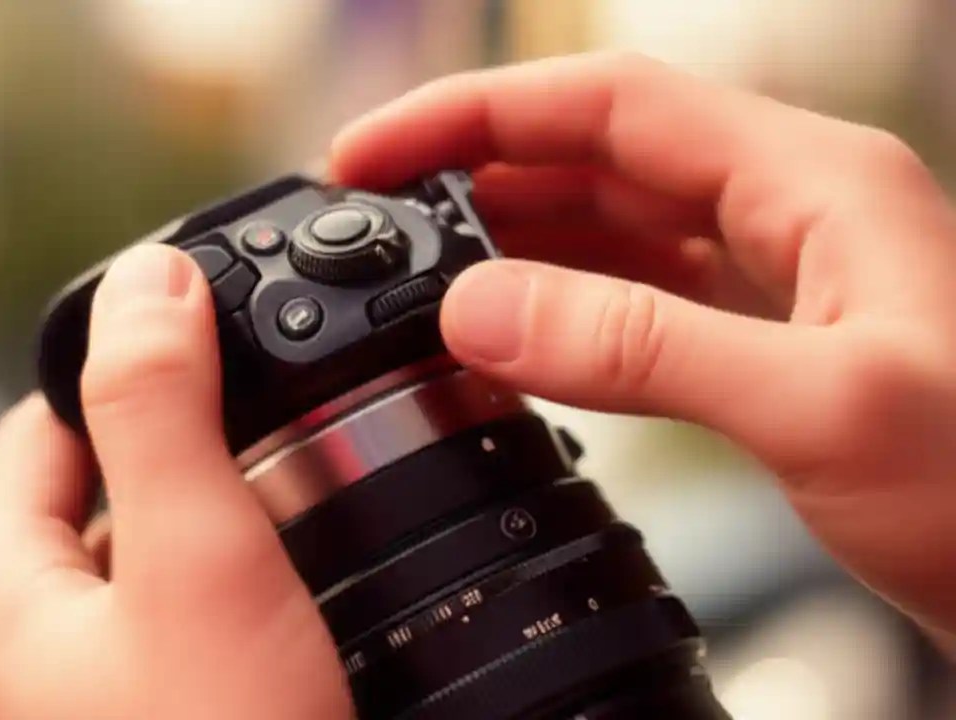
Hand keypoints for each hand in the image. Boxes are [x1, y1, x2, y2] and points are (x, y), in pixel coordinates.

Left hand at [0, 246, 351, 718]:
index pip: (37, 430)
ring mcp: (66, 712)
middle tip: (273, 440)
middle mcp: (7, 665)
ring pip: (132, 582)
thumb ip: (163, 412)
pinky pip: (164, 646)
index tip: (213, 343)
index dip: (124, 370)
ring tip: (292, 530)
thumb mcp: (198, 564)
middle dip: (176, 463)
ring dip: (201, 543)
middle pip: (85, 507)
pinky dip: (214, 615)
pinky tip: (279, 629)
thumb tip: (149, 277)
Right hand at [331, 52, 955, 643]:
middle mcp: (789, 208)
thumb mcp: (817, 409)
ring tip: (418, 268)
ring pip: (612, 223)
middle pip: (598, 153)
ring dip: (511, 236)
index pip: (607, 104)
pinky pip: (637, 294)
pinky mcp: (767, 340)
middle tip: (373, 216)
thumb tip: (480, 310)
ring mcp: (778, 274)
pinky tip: (511, 331)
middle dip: (476, 171)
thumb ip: (639, 350)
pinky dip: (561, 303)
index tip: (372, 153)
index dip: (475, 115)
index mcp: (810, 180)